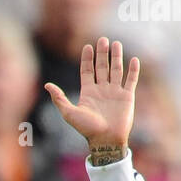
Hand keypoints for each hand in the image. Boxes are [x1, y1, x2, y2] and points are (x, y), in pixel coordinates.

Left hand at [44, 38, 139, 152]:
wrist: (106, 140)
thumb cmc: (87, 129)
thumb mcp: (69, 113)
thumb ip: (59, 98)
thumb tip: (47, 85)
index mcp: (88, 92)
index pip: (87, 71)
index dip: (87, 59)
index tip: (88, 46)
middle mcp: (102, 90)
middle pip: (102, 67)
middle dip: (102, 53)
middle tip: (103, 39)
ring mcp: (115, 93)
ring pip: (116, 70)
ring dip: (116, 57)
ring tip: (116, 44)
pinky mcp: (127, 97)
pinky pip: (131, 80)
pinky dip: (133, 70)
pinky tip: (133, 59)